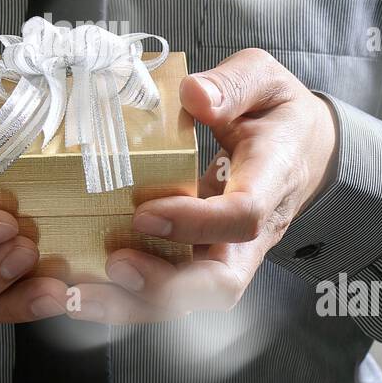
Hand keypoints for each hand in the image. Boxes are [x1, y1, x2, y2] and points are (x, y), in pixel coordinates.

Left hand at [67, 49, 338, 323]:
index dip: (197, 222)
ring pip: (191, 298)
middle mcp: (253, 230)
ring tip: (78, 295)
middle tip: (113, 266)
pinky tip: (78, 291)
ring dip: (133, 304)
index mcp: (271, 178)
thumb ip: (233, 84)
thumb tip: (193, 95)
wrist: (304, 148)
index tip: (145, 213)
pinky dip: (124, 298)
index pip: (245, 216)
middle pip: (220, 282)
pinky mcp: (200, 258)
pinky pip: (169, 291)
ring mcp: (228, 251)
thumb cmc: (278, 112)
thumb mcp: (265, 78)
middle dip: (165, 286)